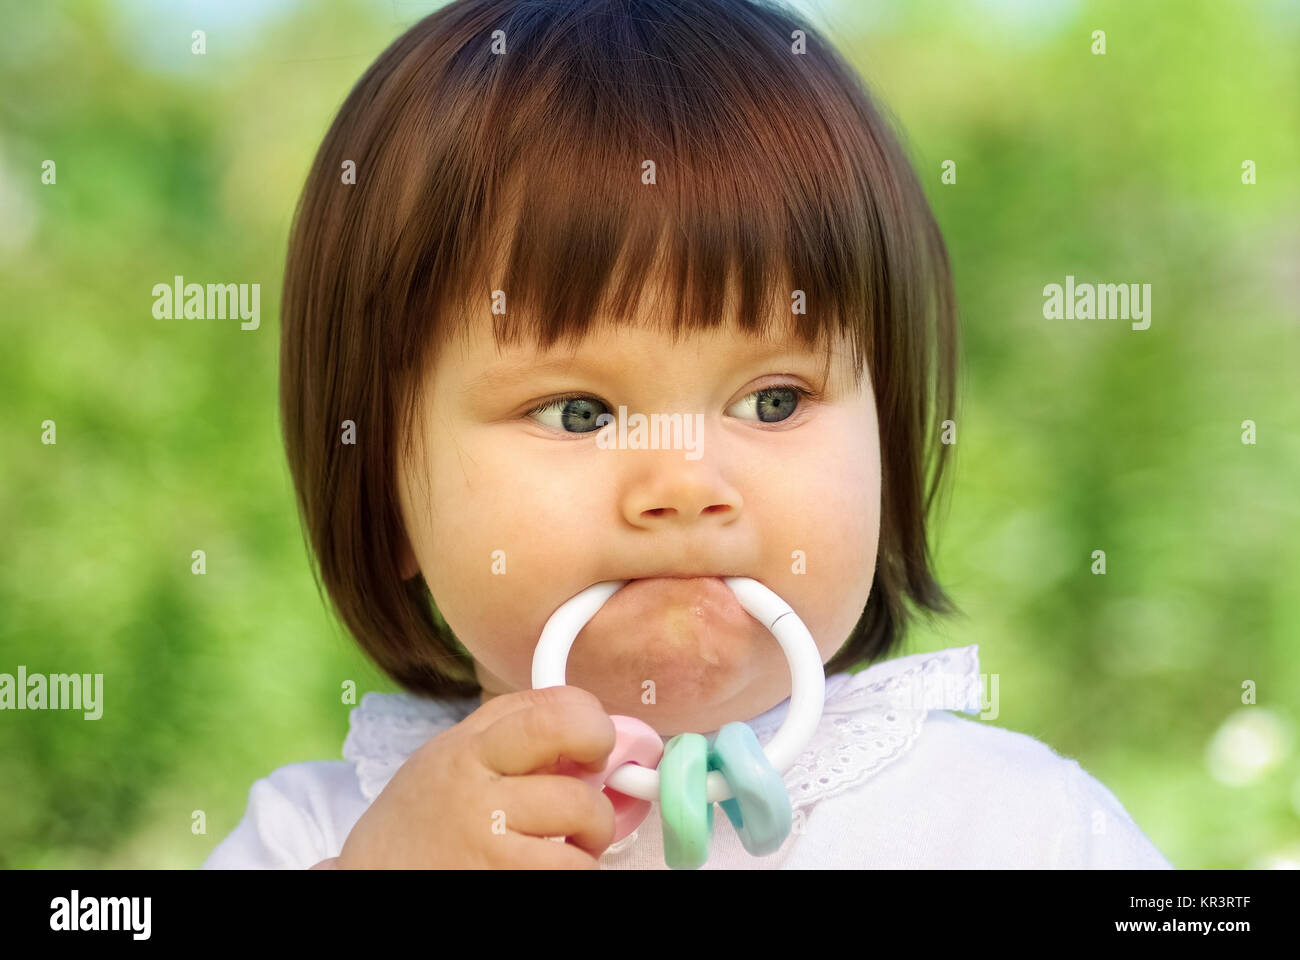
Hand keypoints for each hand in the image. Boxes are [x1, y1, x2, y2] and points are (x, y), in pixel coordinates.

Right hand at [334, 685, 617, 867]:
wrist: (370, 876)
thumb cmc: (421, 820)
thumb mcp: (451, 756)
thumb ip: (509, 734)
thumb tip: (582, 729)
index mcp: (469, 748)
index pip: (550, 712)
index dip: (591, 721)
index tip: (595, 744)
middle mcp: (477, 791)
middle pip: (575, 775)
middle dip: (600, 795)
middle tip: (591, 807)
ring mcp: (488, 841)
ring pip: (581, 826)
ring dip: (589, 842)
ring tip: (565, 847)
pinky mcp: (498, 880)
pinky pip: (568, 872)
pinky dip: (571, 871)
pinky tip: (543, 868)